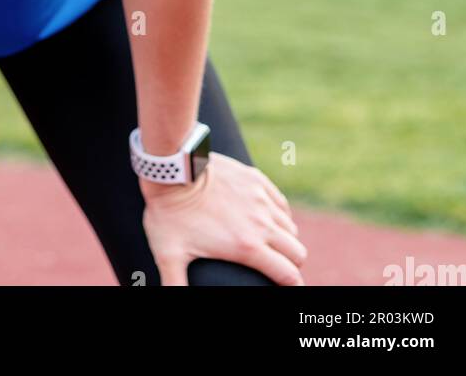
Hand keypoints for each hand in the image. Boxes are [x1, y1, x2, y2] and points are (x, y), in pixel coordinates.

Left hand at [140, 151, 306, 285]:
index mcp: (246, 246)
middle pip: (296, 252)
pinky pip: (281, 203)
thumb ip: (174, 283)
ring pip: (290, 228)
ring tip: (272, 246)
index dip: (293, 287)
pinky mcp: (256, 179)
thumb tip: (173, 300)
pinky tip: (269, 219)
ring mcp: (260, 199)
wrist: (174, 167)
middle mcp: (261, 223)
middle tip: (278, 269)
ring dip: (285, 240)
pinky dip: (280, 216)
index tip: (289, 290)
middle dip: (291, 265)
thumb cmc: (170, 212)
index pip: (288, 275)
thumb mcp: (169, 254)